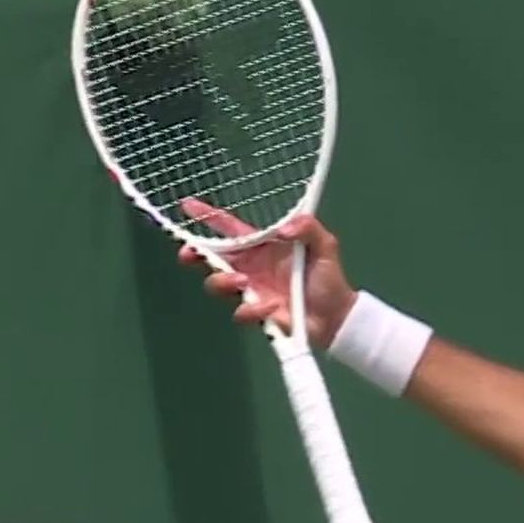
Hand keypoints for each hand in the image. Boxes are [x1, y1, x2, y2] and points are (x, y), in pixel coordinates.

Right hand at [176, 199, 358, 349]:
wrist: (336, 316)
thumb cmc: (328, 278)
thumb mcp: (325, 245)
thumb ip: (308, 228)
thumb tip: (283, 228)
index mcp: (262, 247)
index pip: (230, 229)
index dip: (208, 217)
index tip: (187, 206)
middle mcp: (250, 267)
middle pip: (210, 258)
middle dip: (194, 255)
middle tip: (188, 255)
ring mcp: (250, 290)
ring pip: (217, 284)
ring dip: (222, 282)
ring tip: (243, 282)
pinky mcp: (256, 313)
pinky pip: (241, 312)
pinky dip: (253, 309)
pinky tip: (272, 307)